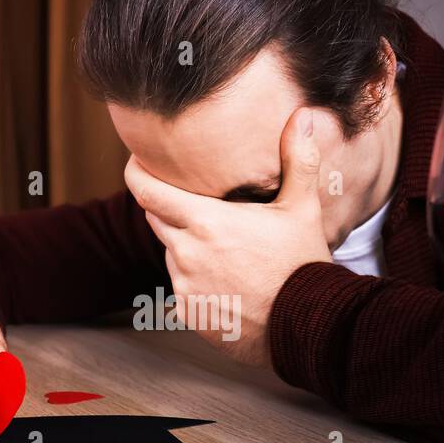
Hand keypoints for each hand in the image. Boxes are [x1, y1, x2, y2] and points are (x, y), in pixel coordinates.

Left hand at [125, 108, 331, 365]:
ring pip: (172, 254)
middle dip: (173, 210)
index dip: (136, 173)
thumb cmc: (303, 264)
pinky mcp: (189, 313)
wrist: (306, 327)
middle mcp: (187, 254)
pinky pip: (182, 287)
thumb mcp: (302, 208)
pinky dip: (197, 280)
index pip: (147, 191)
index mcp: (206, 222)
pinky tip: (230, 282)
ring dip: (188, 246)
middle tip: (205, 208)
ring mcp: (185, 286)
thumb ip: (297, 159)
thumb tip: (305, 115)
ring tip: (229, 252)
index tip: (137, 162)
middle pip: (158, 220)